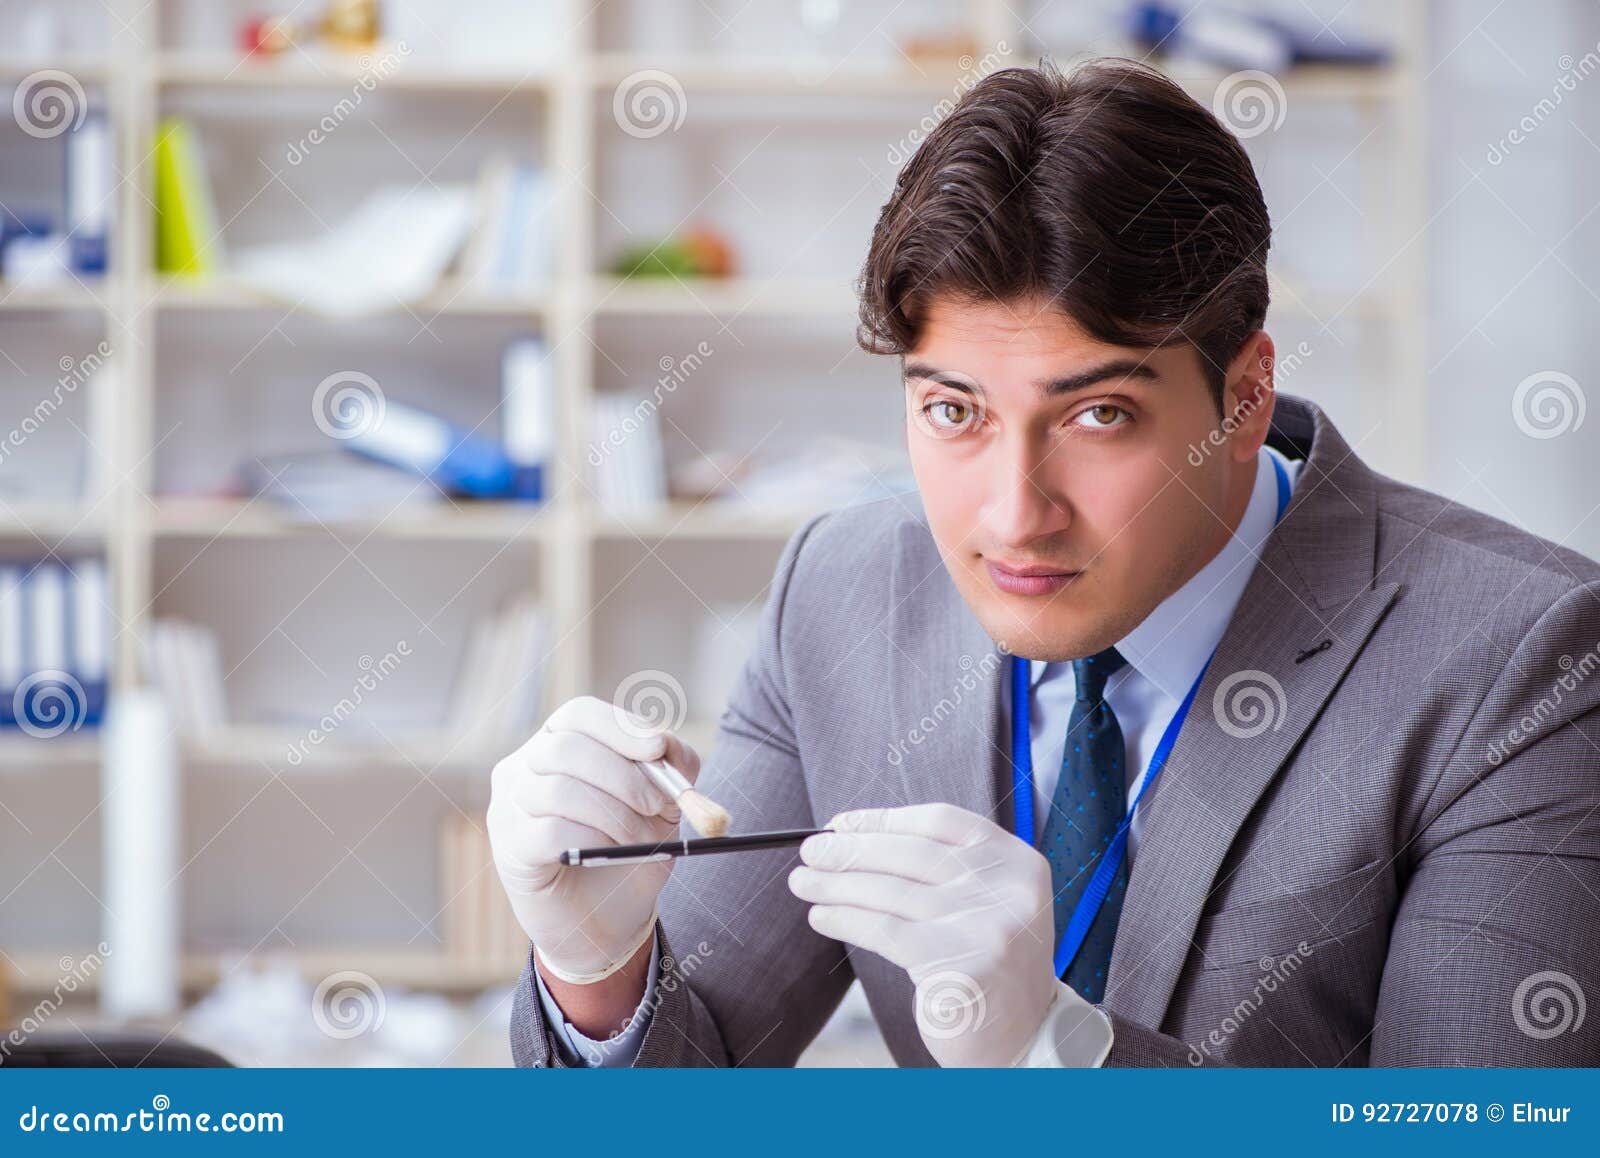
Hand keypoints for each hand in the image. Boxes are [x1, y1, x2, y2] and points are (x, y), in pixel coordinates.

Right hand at [487, 695, 700, 983]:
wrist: (606, 921)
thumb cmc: (629, 851)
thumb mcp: (661, 806)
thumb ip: (671, 770)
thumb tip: (669, 745)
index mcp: (558, 743)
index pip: (579, 714)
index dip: (620, 727)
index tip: (658, 748)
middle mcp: (524, 767)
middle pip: (567, 747)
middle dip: (625, 776)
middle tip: (660, 806)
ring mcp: (509, 806)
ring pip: (560, 789)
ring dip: (615, 814)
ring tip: (641, 838)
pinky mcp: (509, 847)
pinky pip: (550, 830)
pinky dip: (592, 838)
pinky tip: (609, 851)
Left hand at [787, 802, 1060, 1066]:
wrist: (1022, 1038)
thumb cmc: (986, 964)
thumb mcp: (981, 902)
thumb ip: (939, 869)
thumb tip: (852, 840)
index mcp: (1016, 862)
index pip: (940, 822)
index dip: (884, 820)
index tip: (840, 824)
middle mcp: (1008, 890)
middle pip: (912, 854)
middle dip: (851, 851)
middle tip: (810, 851)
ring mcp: (987, 928)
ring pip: (892, 893)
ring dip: (837, 885)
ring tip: (803, 882)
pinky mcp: (959, 966)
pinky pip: (886, 931)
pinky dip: (846, 919)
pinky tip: (821, 916)